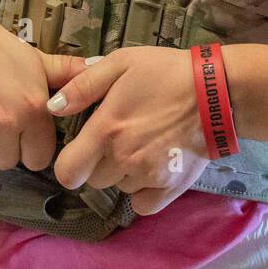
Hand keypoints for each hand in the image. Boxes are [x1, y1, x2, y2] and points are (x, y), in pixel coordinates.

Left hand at [48, 47, 209, 214]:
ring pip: (119, 188)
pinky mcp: (170, 188)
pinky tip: (151, 169)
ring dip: (123, 173)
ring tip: (142, 146)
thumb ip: (82, 86)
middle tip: (118, 139)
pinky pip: (143, 205)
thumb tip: (51, 108)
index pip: (67, 172)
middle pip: (93, 180)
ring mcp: (148, 176)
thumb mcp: (121, 63)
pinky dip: (143, 193)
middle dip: (98, 163)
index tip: (80, 150)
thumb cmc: (166, 72)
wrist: (216, 91)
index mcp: (106, 129)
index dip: (69, 164)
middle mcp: (123, 158)